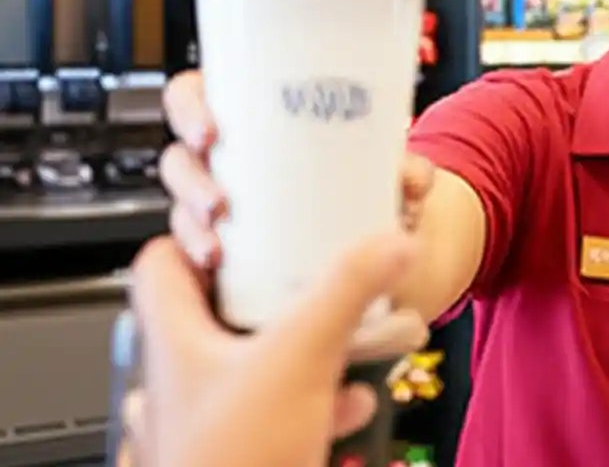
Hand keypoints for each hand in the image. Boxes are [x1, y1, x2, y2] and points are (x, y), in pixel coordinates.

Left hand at [122, 232, 425, 466]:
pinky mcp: (242, 451)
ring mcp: (211, 418)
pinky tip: (351, 401)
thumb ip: (345, 294)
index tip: (248, 223)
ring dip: (304, 348)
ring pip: (254, 361)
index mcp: (177, 340)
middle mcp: (185, 378)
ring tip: (344, 338)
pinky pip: (279, 409)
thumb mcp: (299, 358)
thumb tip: (387, 244)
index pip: (163, 262)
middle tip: (308, 276)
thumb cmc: (231, 464)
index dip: (202, 234)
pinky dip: (318, 399)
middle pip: (220, 309)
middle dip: (276, 294)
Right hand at [159, 71, 434, 270]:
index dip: (190, 109)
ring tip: (217, 250)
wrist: (379, 257)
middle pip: (181, 158)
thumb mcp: (389, 180)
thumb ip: (407, 175)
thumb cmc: (369, 195)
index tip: (212, 131)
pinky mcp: (219, 256)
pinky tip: (216, 274)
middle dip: (190, 182)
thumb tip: (414, 178)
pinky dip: (198, 267)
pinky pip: (190, 259)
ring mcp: (217, 211)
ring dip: (190, 230)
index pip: (195, 98)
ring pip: (181, 211)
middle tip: (219, 203)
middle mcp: (227, 165)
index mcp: (252, 125)